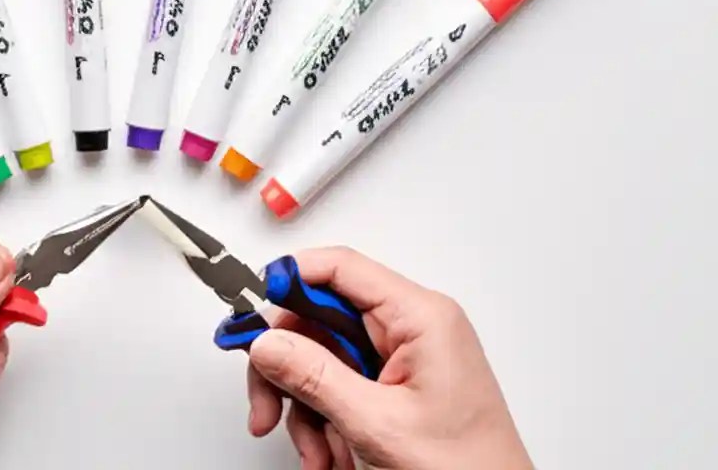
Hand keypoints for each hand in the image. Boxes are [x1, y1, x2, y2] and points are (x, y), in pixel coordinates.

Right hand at [245, 247, 531, 469]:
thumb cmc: (467, 468)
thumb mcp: (377, 422)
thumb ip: (315, 377)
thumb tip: (267, 341)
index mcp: (421, 317)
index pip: (340, 268)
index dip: (287, 280)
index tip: (250, 308)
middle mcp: (412, 327)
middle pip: (320, 319)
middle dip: (287, 367)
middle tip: (265, 402)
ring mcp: (403, 355)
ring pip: (322, 357)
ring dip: (305, 406)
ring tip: (313, 449)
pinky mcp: (396, 381)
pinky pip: (339, 384)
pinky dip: (323, 419)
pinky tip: (329, 451)